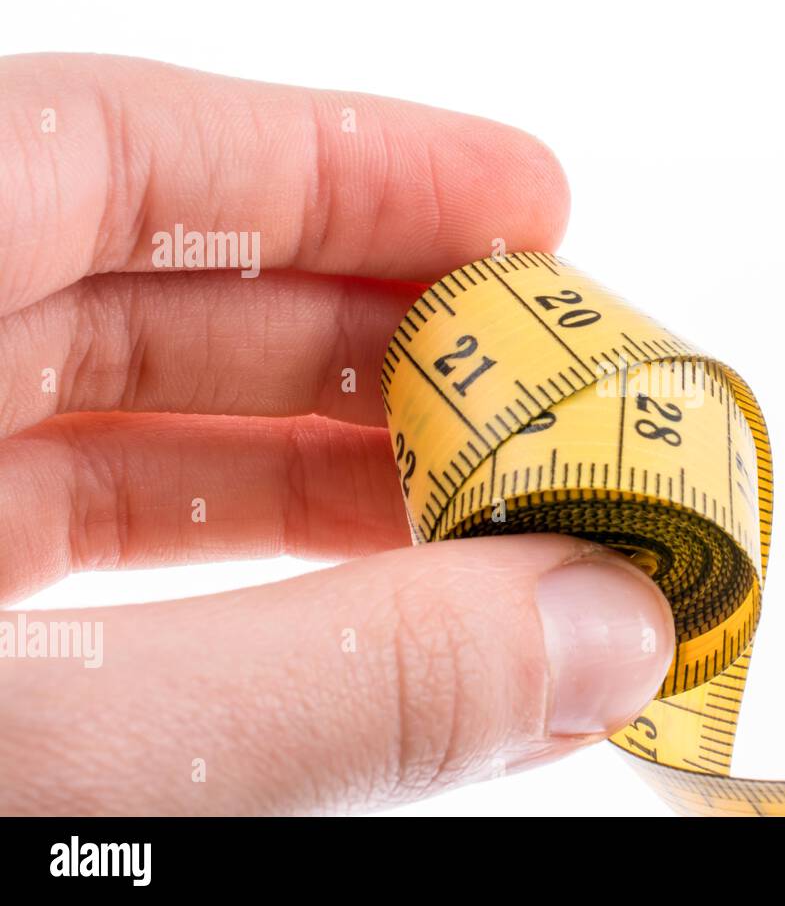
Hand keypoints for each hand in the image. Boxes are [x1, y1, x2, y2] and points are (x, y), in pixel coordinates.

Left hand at [0, 54, 673, 814]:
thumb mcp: (61, 756)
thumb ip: (334, 684)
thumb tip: (599, 631)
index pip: (115, 153)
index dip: (346, 161)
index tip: (527, 198)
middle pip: (141, 288)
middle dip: (369, 332)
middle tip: (543, 378)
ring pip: (123, 431)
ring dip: (330, 467)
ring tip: (500, 506)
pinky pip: (86, 555)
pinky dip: (246, 577)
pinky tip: (379, 608)